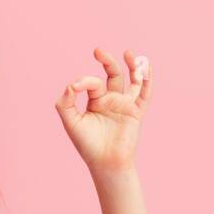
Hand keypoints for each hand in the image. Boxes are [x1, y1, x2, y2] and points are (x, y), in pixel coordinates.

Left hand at [55, 47, 152, 173]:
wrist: (106, 162)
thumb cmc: (87, 145)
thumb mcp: (71, 123)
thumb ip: (65, 104)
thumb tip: (70, 85)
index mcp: (96, 101)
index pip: (92, 83)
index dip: (84, 81)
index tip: (76, 86)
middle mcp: (111, 100)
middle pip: (113, 75)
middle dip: (107, 62)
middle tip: (97, 51)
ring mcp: (125, 105)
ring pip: (132, 81)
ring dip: (132, 66)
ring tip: (129, 53)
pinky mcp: (136, 112)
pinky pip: (144, 95)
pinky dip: (148, 81)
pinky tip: (147, 67)